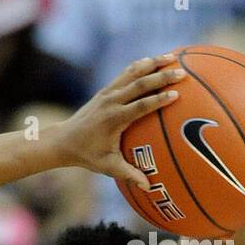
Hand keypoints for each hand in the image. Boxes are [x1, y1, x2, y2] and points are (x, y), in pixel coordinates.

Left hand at [54, 53, 183, 189]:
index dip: (158, 99)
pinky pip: (125, 74)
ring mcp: (107, 93)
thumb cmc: (86, 155)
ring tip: (173, 57)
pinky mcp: (105, 90)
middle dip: (161, 77)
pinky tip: (154, 61)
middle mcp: (111, 102)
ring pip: (132, 73)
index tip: (176, 94)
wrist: (62, 140)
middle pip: (139, 84)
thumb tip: (149, 187)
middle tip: (182, 73)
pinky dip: (140, 66)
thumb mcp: (107, 166)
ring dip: (153, 64)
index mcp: (114, 119)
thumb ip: (128, 174)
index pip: (140, 106)